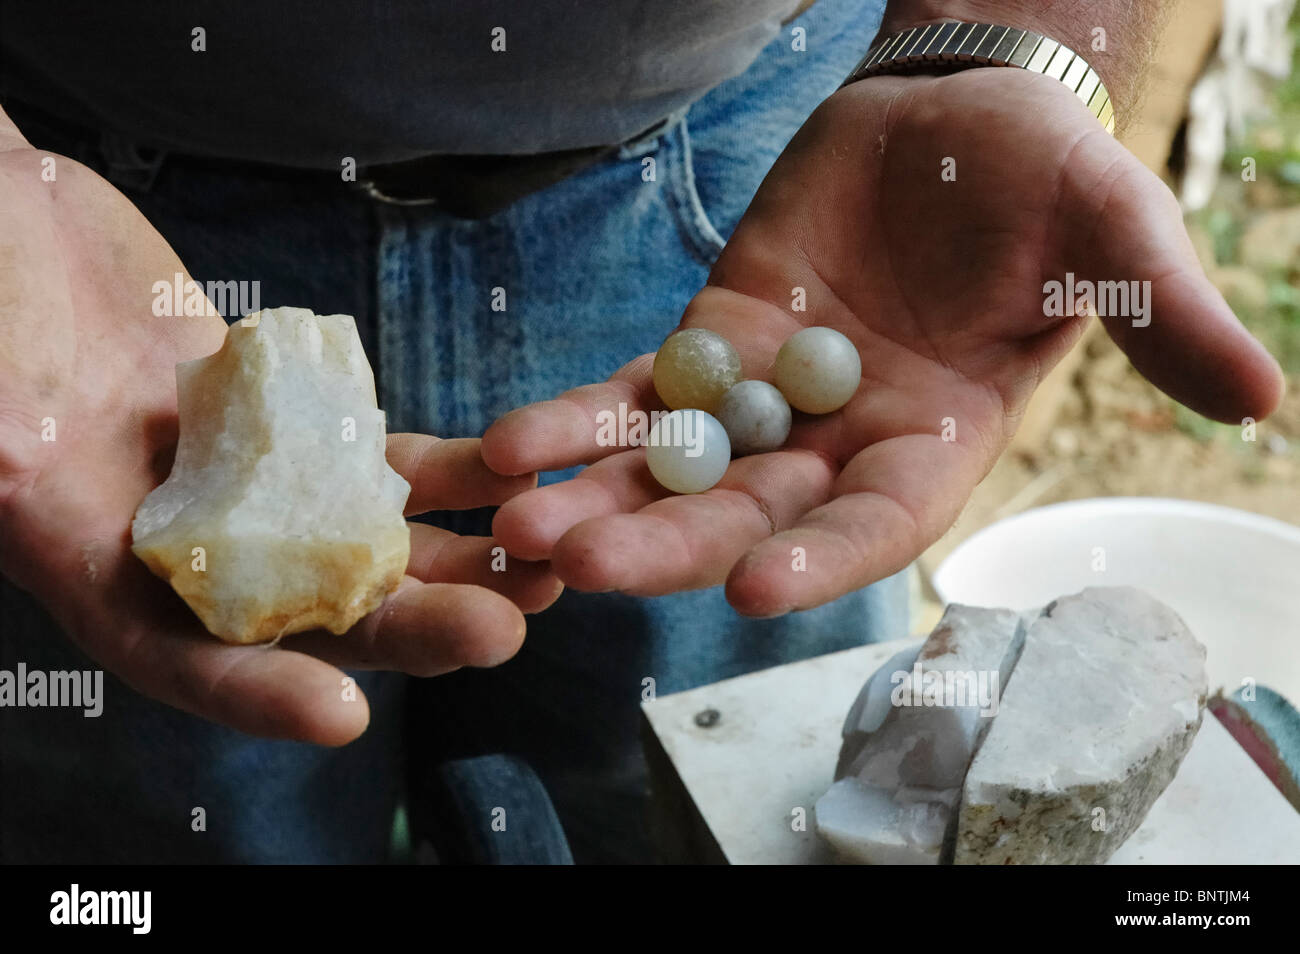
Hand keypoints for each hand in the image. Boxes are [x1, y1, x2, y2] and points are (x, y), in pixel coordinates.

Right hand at [0, 138, 559, 745]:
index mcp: (97, 561)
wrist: (23, 229)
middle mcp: (188, 543)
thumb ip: (15, 446)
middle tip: (504, 630)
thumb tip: (23, 466)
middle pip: (308, 611)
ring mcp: (250, 486)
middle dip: (409, 629)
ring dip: (455, 564)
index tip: (341, 713)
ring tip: (545, 571)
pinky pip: (379, 464)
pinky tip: (511, 481)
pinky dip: (446, 478)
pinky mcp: (294, 427)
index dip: (256, 693)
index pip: (177, 657)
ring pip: (364, 545)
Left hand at [480, 69, 1284, 615]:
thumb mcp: (1113, 232)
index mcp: (939, 444)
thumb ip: (1159, 316)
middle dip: (671, 545)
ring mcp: (769, 400)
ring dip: (602, 498)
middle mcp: (845, 444)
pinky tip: (512, 443)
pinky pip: (640, 392)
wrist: (956, 108)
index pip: (880, 523)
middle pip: (753, 515)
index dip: (823, 560)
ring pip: (680, 469)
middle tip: (581, 566)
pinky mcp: (712, 341)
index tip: (753, 593)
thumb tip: (1265, 397)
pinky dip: (582, 418)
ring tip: (522, 525)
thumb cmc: (1046, 173)